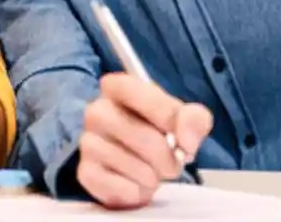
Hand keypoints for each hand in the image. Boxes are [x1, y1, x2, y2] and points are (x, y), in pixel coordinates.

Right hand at [76, 73, 213, 209]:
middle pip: (142, 137)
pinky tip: (135, 183)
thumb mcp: (184, 119)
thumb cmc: (158, 133)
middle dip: (166, 157)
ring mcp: (87, 142)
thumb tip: (186, 140)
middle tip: (171, 162)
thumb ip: (193, 119)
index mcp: (117, 88)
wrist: (138, 165)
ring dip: (152, 176)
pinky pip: (122, 188)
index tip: (183, 137)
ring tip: (150, 171)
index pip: (134, 91)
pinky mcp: (86, 173)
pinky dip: (138, 192)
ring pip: (134, 166)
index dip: (165, 115)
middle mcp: (96, 111)